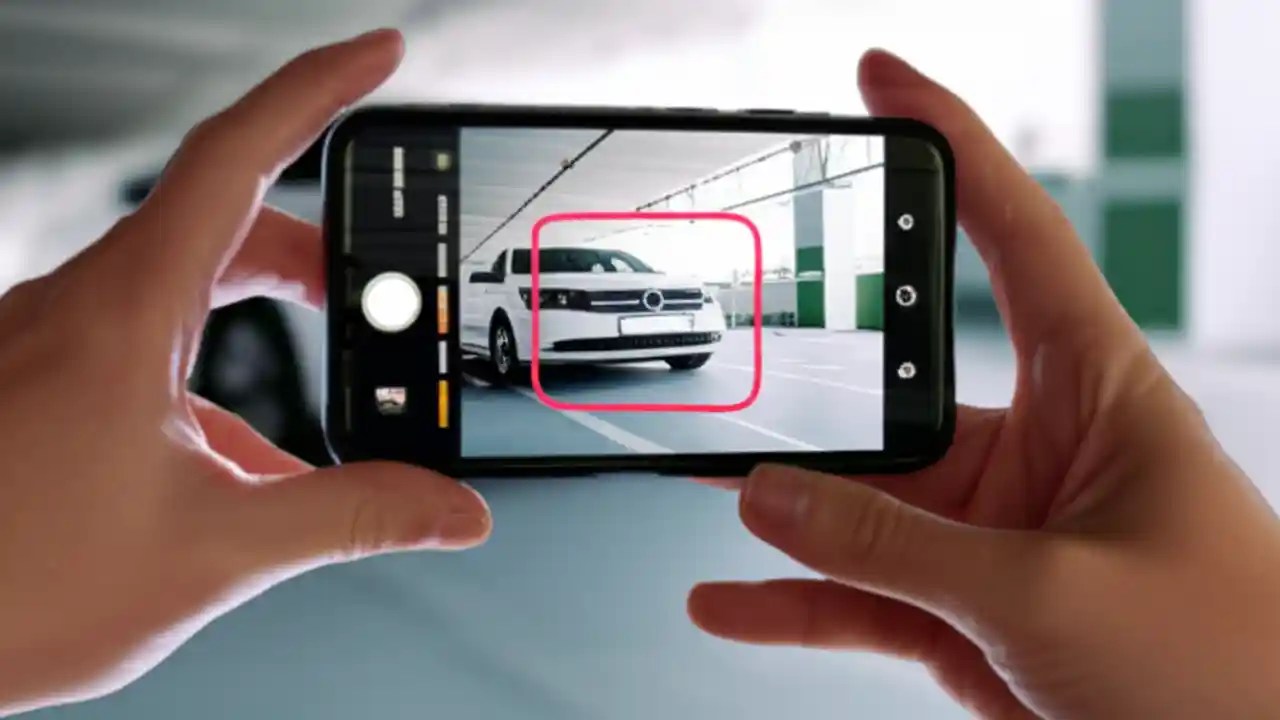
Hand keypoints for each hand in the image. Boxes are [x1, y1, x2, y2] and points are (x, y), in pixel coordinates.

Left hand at [0, 30, 490, 715]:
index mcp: (124, 315)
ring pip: (182, 288)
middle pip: (223, 224)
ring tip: (329, 378)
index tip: (375, 58)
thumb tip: (447, 508)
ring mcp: (51, 344)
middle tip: (379, 281)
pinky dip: (214, 379)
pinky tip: (246, 457)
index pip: (235, 158)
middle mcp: (79, 310)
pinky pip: (143, 347)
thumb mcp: (216, 550)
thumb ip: (352, 518)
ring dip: (264, 318)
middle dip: (318, 249)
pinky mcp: (39, 384)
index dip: (317, 94)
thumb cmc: (9, 588)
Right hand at [687, 50, 1279, 718]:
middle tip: (743, 356)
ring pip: (867, 504)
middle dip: (820, 380)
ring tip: (704, 484)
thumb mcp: (1050, 593)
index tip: (883, 84)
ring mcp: (996, 539)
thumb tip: (772, 499)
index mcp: (1100, 394)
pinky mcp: (968, 614)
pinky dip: (793, 602)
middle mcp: (1042, 453)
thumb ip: (897, 547)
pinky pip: (861, 594)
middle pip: (902, 393)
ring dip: (788, 506)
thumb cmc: (1230, 672)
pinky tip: (730, 602)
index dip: (952, 146)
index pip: (1013, 237)